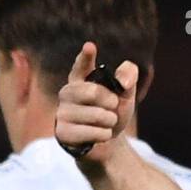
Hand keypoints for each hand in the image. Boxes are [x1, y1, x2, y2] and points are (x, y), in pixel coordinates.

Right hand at [55, 41, 138, 161]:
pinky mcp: (62, 133)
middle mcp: (67, 94)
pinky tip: (98, 136)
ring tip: (105, 124)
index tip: (90, 47)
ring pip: (96, 115)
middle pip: (92, 91)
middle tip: (111, 108)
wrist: (108, 143)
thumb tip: (122, 82)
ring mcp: (62, 113)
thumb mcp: (126, 94)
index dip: (85, 57)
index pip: (82, 66)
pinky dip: (103, 135)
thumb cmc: (113, 113)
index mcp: (81, 80)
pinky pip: (93, 132)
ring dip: (109, 122)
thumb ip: (128, 77)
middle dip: (110, 102)